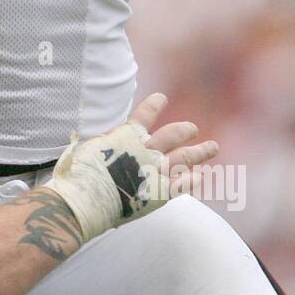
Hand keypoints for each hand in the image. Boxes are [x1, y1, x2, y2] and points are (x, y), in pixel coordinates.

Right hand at [45, 93, 218, 240]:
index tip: (162, 98)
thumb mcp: (86, 148)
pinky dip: (192, 179)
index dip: (154, 105)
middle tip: (193, 128)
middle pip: (173, 134)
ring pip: (186, 157)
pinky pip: (183, 184)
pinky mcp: (162, 193)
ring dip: (201, 151)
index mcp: (127, 135)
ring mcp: (157, 170)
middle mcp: (147, 149)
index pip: (145, 114)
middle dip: (185, 130)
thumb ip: (100, 143)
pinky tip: (200, 176)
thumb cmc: (81, 173)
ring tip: (213, 147)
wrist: (88, 197)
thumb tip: (101, 139)